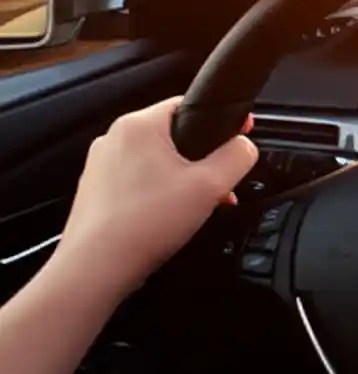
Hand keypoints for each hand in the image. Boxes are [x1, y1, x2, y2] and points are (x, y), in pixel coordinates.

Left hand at [56, 97, 258, 295]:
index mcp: (138, 125)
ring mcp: (100, 166)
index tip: (242, 139)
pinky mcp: (95, 192)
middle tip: (222, 186)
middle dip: (204, 160)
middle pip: (174, 136)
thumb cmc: (150, 221)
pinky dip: (160, 194)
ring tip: (200, 208)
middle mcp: (114, 138)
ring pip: (157, 162)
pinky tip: (171, 218)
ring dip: (184, 180)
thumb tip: (245, 146)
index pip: (188, 104)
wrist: (95, 269)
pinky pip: (139, 182)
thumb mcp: (210, 185)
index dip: (220, 120)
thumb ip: (237, 157)